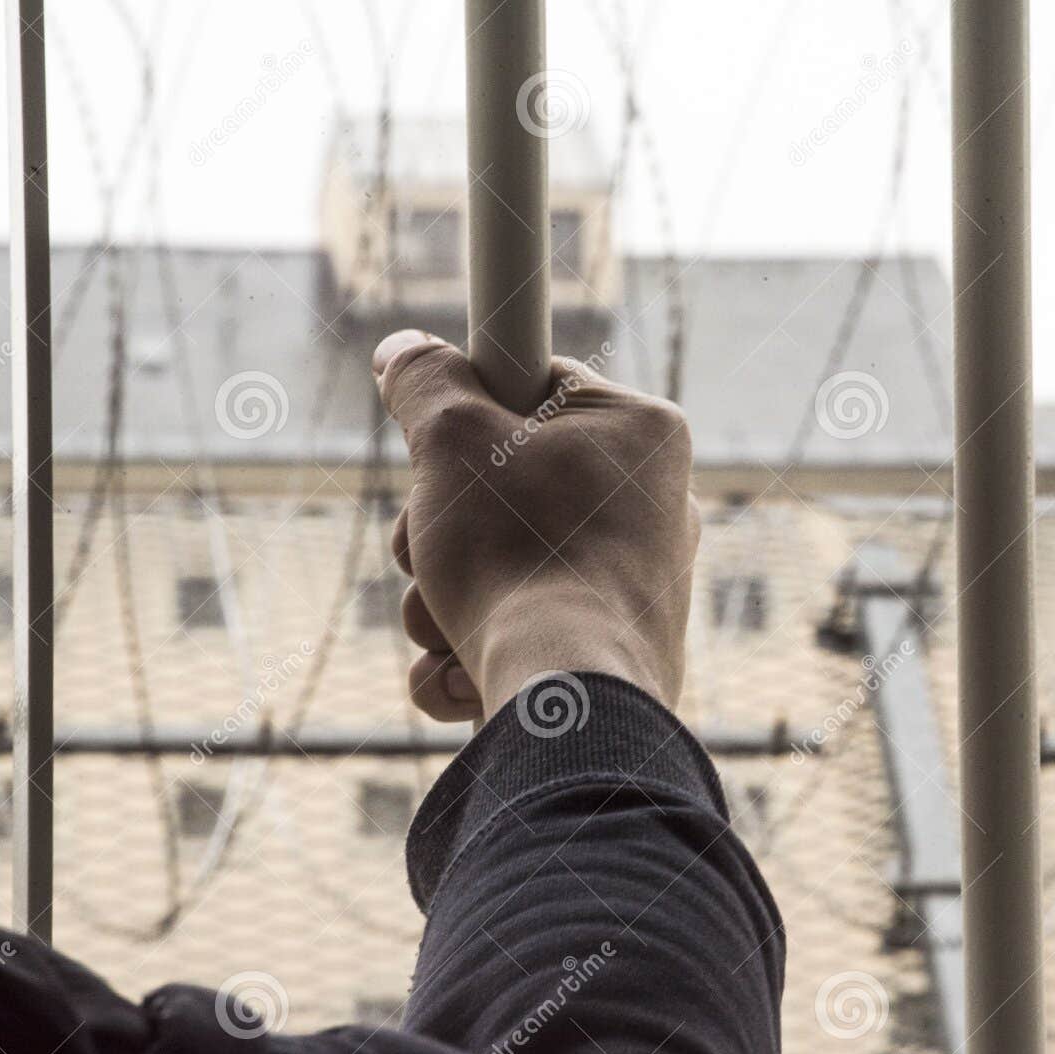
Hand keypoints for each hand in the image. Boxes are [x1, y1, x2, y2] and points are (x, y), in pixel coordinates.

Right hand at [373, 330, 700, 722]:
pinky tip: (465, 678)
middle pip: (505, 489)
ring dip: (442, 599)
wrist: (570, 702)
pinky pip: (523, 633)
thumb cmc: (520, 556)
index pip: (533, 388)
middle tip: (424, 550)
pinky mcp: (613, 655)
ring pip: (502, 568)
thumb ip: (425, 382)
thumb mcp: (452, 440)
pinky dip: (474, 656)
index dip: (466, 414)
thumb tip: (402, 350)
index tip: (437, 445)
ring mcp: (636, 587)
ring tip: (443, 623)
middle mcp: (653, 506)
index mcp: (639, 434)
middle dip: (438, 530)